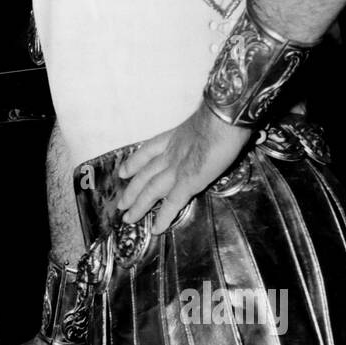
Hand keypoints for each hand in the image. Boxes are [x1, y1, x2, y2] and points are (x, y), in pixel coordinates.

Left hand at [115, 103, 251, 233]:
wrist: (223, 118)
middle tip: (121, 203)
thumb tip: (214, 130)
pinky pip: (172, 203)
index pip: (148, 151)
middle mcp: (171, 154)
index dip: (134, 162)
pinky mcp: (188, 182)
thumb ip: (204, 129)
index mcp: (175, 138)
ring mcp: (177, 169)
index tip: (123, 172)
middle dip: (132, 189)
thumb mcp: (206, 121)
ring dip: (139, 205)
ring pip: (151, 190)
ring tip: (129, 218)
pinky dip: (163, 217)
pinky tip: (157, 228)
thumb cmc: (221, 115)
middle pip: (145, 174)